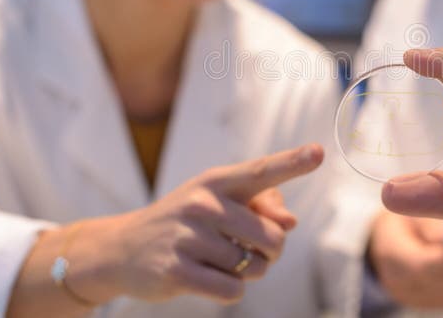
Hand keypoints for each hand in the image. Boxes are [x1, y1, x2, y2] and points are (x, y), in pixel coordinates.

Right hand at [109, 144, 323, 304]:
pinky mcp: (177, 272)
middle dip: (269, 251)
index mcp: (217, 181)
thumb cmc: (187, 221)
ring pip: (254, 267)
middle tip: (246, 248)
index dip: (293, 162)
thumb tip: (289, 222)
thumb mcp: (218, 202)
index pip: (262, 170)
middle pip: (272, 238)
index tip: (319, 152)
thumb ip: (261, 205)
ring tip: (221, 261)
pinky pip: (233, 290)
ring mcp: (188, 237)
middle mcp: (203, 204)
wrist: (123, 249)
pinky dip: (230, 290)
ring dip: (248, 272)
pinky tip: (209, 278)